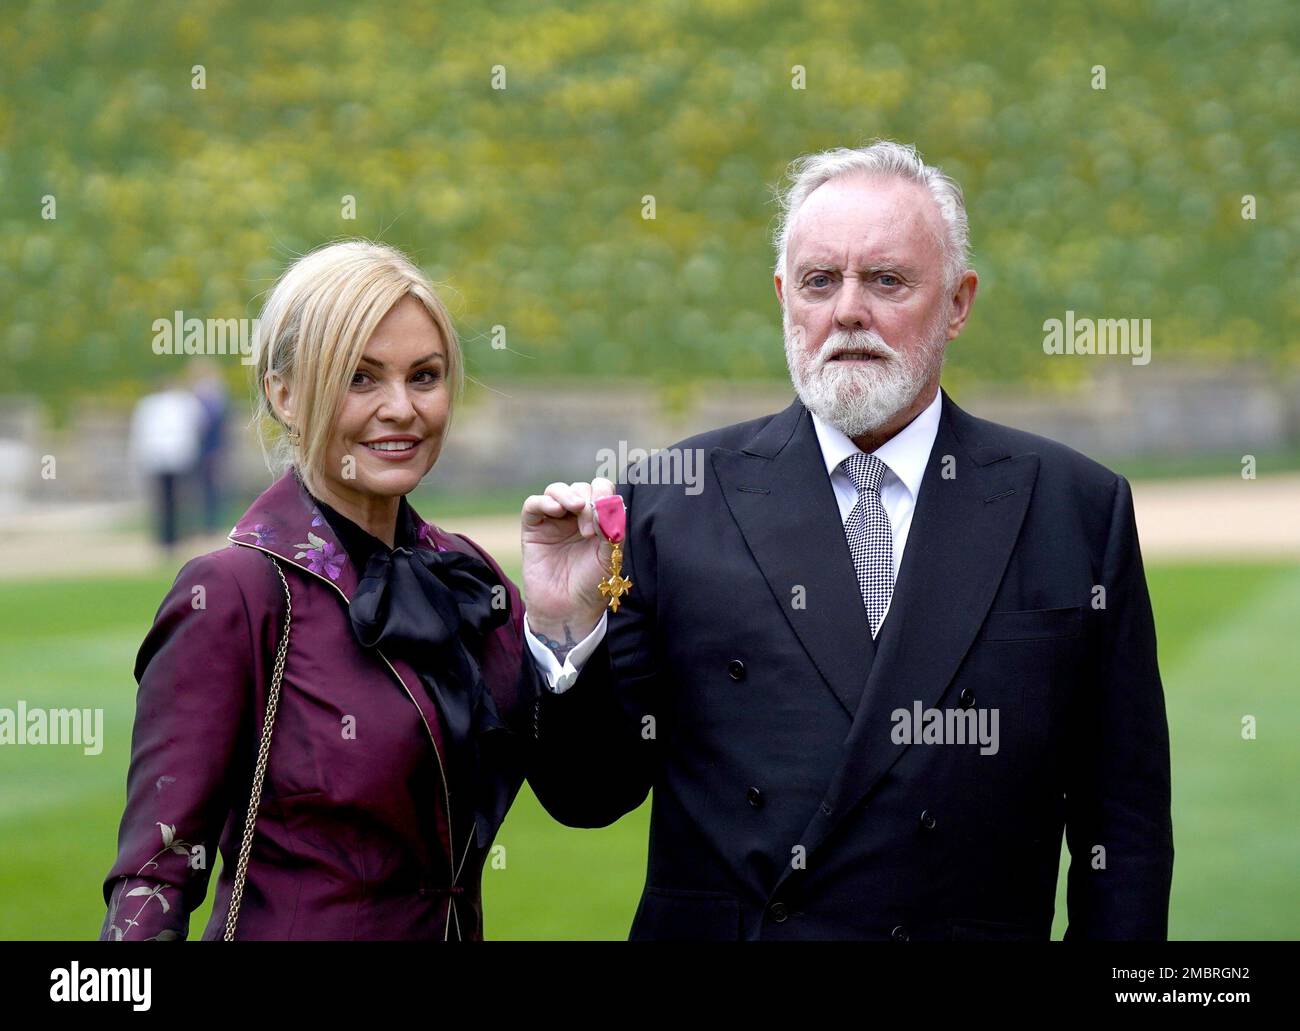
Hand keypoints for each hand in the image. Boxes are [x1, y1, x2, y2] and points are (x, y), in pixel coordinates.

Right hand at [521, 477, 617, 641]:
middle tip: (589, 531)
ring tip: (575, 510)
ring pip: (557, 490)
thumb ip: (611, 528)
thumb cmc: (592, 586)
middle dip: (587, 502)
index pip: (601, 490)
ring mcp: (553, 522)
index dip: (603, 493)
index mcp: (598, 520)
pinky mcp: (533, 529)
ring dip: (568, 495)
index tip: (605, 512)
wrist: (568, 610)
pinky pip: (533, 504)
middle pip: (580, 488)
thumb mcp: (610, 556)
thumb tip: (608, 502)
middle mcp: (575, 518)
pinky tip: (556, 510)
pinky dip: (544, 501)